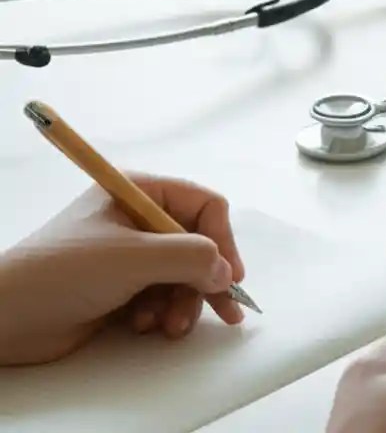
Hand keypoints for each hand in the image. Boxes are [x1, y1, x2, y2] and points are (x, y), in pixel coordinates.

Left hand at [0, 174, 244, 365]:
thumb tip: (226, 272)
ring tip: (169, 326)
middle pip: (199, 244)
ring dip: (184, 302)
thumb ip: (190, 258)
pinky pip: (164, 295)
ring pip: (185, 274)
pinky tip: (146, 325)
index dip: (222, 239)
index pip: (204, 205)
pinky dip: (163, 312)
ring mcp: (130, 254)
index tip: (229, 275)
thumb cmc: (62, 273)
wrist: (7, 318)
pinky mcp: (122, 287)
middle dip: (205, 280)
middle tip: (225, 312)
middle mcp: (138, 219)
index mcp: (138, 193)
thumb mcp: (134, 258)